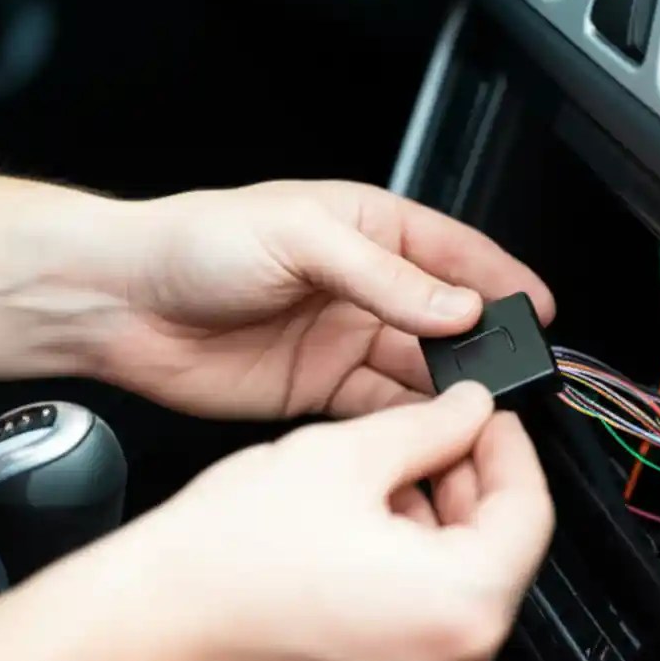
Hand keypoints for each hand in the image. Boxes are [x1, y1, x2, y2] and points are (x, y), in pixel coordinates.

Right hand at [46, 383, 553, 660]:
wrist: (146, 623)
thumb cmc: (224, 560)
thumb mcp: (345, 456)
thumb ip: (429, 426)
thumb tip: (469, 410)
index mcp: (461, 604)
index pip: (531, 508)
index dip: (510, 443)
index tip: (488, 412)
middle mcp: (455, 657)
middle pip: (497, 544)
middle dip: (470, 474)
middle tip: (442, 424)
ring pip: (460, 573)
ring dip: (439, 511)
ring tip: (393, 462)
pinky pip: (425, 606)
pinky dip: (412, 556)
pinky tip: (371, 511)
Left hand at [92, 181, 553, 418]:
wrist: (120, 303)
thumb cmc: (196, 243)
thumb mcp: (300, 239)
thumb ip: (384, 277)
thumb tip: (455, 306)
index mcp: (367, 229)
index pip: (454, 254)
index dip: (501, 280)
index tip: (539, 310)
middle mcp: (363, 286)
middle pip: (443, 319)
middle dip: (479, 346)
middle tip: (510, 375)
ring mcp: (342, 340)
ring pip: (416, 370)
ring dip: (445, 389)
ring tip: (475, 409)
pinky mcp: (318, 390)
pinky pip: (378, 408)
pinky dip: (404, 422)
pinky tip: (423, 431)